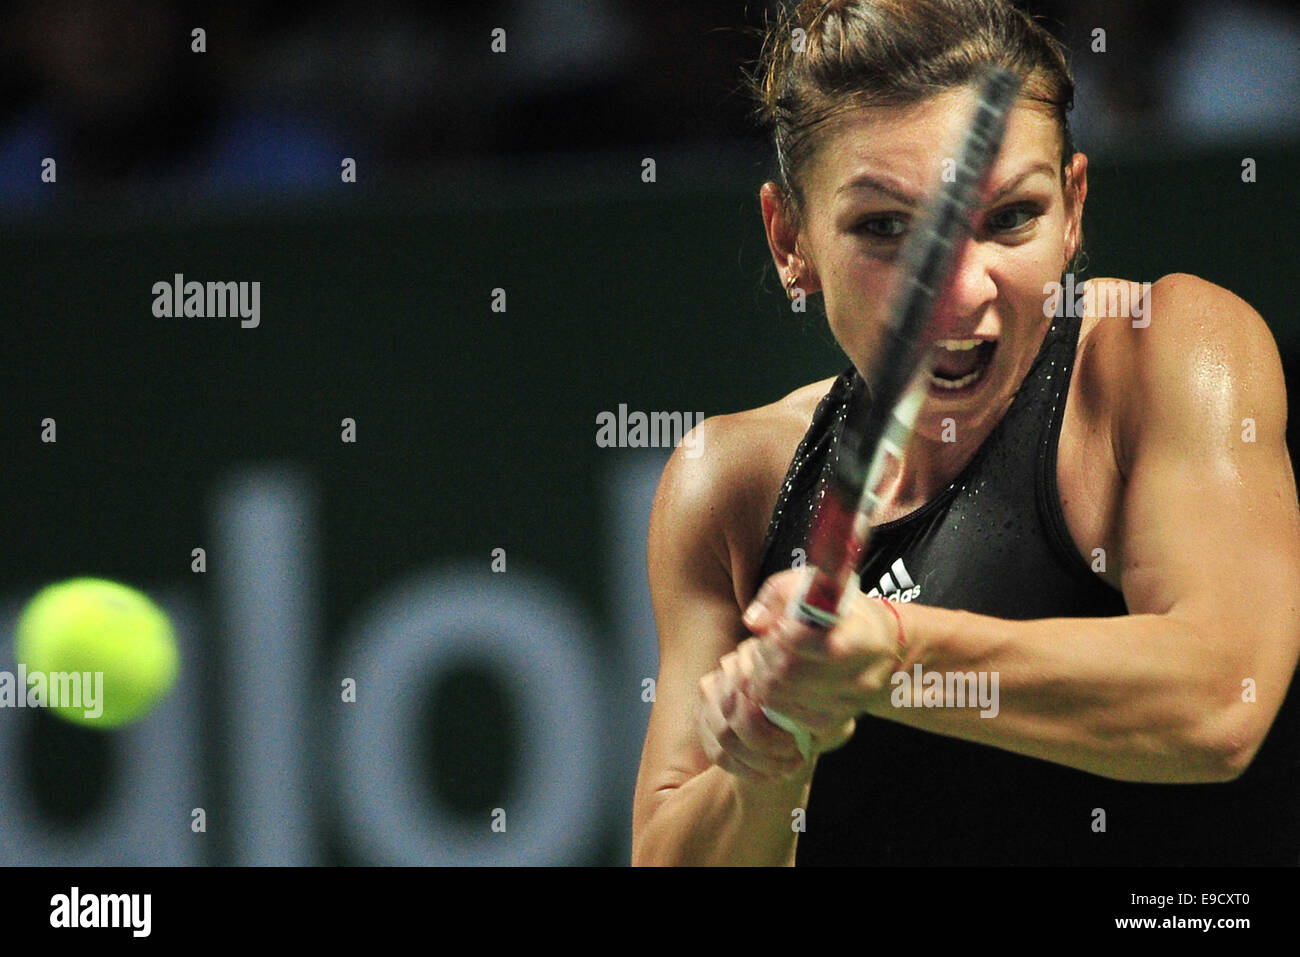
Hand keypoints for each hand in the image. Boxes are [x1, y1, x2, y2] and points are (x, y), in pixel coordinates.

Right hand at [696, 644, 811, 781]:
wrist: (795, 723)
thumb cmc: (814, 709)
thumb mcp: (824, 702)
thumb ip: (818, 706)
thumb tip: (813, 727)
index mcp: (759, 652)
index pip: (752, 685)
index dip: (774, 720)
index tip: (799, 741)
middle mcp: (729, 666)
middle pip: (735, 710)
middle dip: (767, 743)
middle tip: (794, 757)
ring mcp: (711, 693)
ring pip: (725, 735)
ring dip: (758, 760)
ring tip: (787, 769)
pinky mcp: (702, 719)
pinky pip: (718, 753)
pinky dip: (745, 771)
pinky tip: (770, 776)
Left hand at [716, 569, 901, 764]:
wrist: (879, 644)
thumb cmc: (840, 610)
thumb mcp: (815, 586)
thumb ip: (780, 593)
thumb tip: (754, 622)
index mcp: (862, 636)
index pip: (804, 641)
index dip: (780, 631)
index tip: (780, 624)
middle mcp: (862, 676)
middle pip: (787, 671)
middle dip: (765, 654)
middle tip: (766, 643)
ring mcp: (850, 704)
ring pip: (780, 695)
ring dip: (763, 676)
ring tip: (771, 660)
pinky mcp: (836, 721)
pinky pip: (786, 715)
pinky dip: (774, 698)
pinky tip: (781, 680)